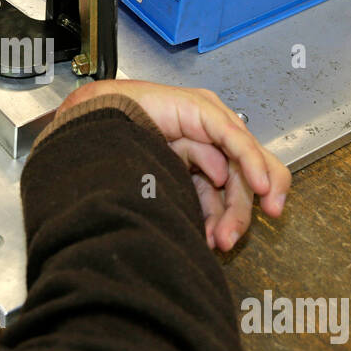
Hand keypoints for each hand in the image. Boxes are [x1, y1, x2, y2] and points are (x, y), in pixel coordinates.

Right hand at [60, 79, 290, 251]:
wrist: (91, 126)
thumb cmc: (116, 153)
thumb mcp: (164, 188)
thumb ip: (189, 204)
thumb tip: (210, 233)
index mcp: (195, 157)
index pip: (233, 184)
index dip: (241, 211)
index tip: (232, 241)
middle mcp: (206, 139)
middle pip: (240, 178)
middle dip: (238, 214)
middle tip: (227, 240)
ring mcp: (207, 122)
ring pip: (240, 164)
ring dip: (237, 203)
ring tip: (225, 231)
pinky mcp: (203, 109)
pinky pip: (234, 139)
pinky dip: (250, 163)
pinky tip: (259, 184)